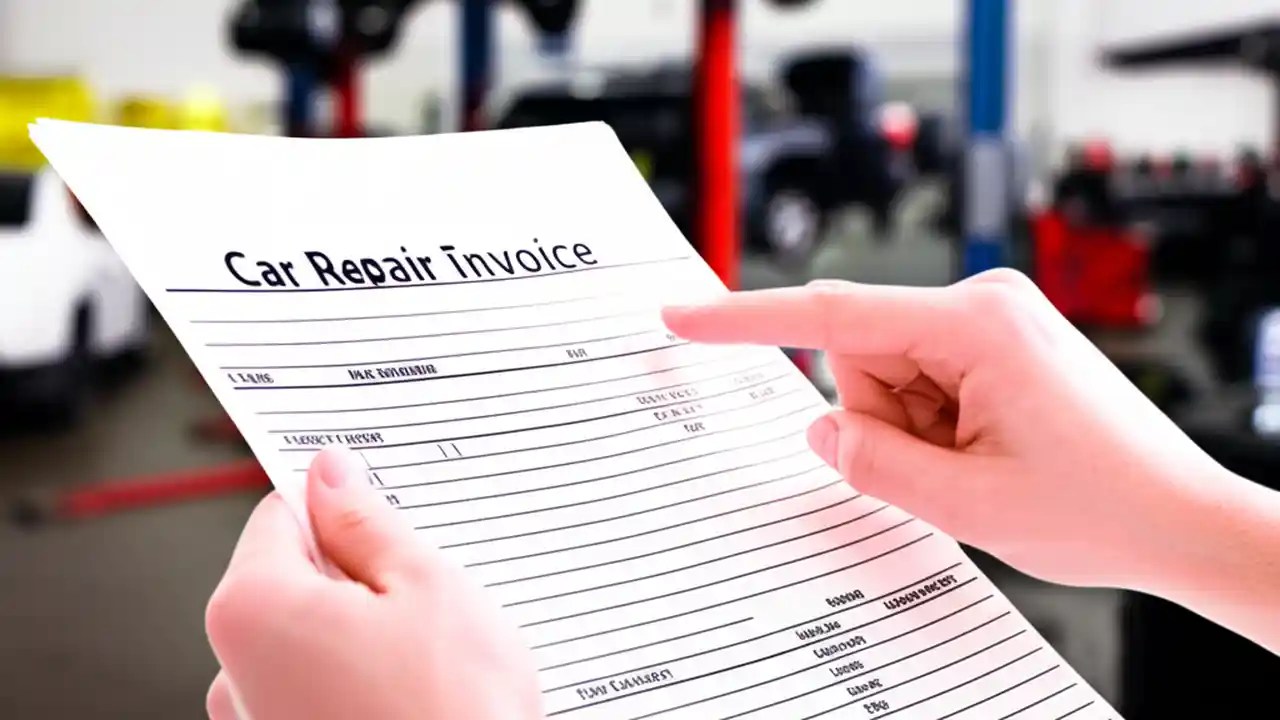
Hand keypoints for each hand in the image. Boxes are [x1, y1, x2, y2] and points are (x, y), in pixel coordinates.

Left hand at [204, 446, 543, 719]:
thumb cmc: (453, 710)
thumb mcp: (424, 586)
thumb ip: (366, 523)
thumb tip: (332, 476)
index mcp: (253, 609)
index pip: (279, 514)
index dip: (338, 504)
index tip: (381, 507)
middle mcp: (233, 671)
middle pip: (291, 579)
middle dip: (355, 575)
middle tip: (423, 591)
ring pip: (308, 639)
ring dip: (360, 632)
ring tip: (427, 654)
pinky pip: (312, 689)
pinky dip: (355, 678)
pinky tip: (409, 691)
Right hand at [662, 270, 1254, 594]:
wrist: (1179, 519)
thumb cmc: (1102, 507)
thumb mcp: (966, 504)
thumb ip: (871, 462)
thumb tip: (819, 429)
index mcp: (977, 324)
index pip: (832, 315)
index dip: (745, 319)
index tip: (682, 316)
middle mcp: (983, 304)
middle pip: (862, 357)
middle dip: (882, 421)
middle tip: (948, 468)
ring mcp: (992, 320)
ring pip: (888, 374)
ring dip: (912, 429)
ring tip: (979, 462)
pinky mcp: (996, 342)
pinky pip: (920, 378)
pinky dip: (932, 424)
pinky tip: (987, 450)